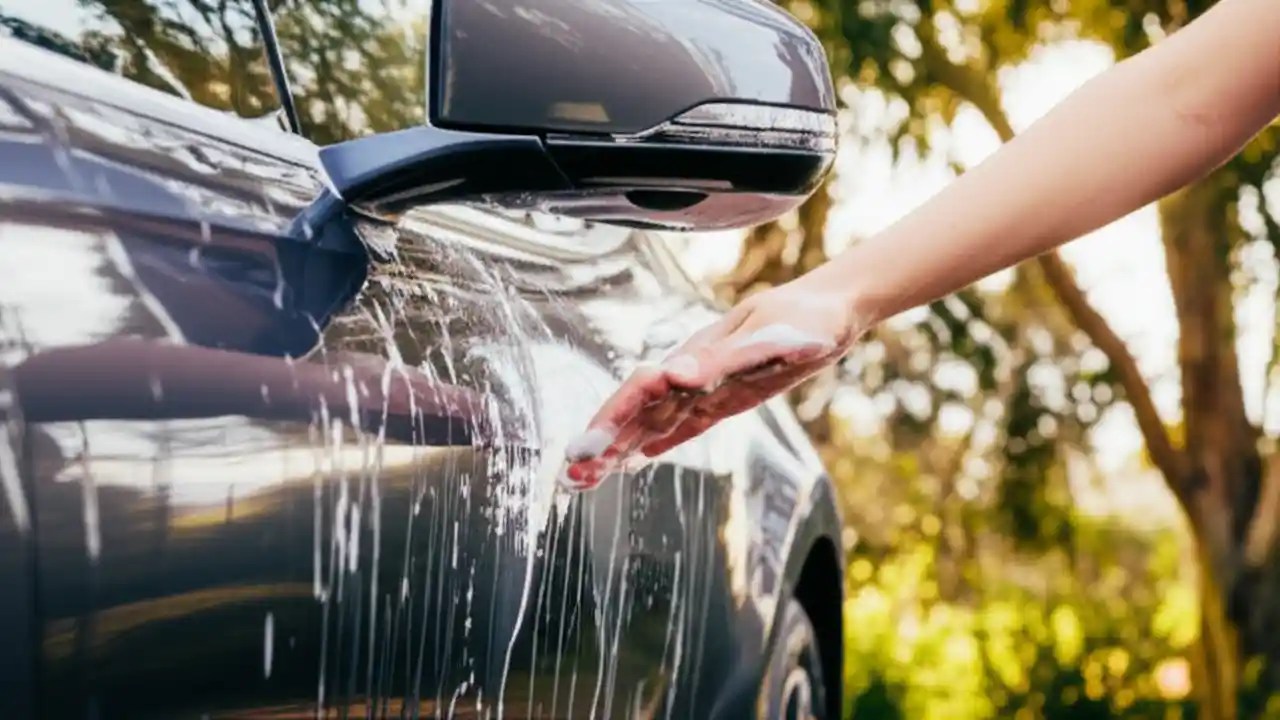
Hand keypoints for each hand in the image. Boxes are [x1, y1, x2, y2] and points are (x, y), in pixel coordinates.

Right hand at [562, 274, 863, 488]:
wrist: (834, 309)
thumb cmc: (805, 318)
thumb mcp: (769, 337)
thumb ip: (721, 359)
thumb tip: (672, 374)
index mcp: (697, 355)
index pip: (641, 390)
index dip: (611, 418)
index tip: (584, 449)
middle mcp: (693, 372)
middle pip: (638, 410)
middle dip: (603, 441)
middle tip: (571, 477)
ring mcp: (706, 386)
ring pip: (653, 421)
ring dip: (620, 448)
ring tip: (587, 478)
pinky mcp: (726, 399)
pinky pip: (683, 425)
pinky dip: (657, 442)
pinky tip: (637, 459)